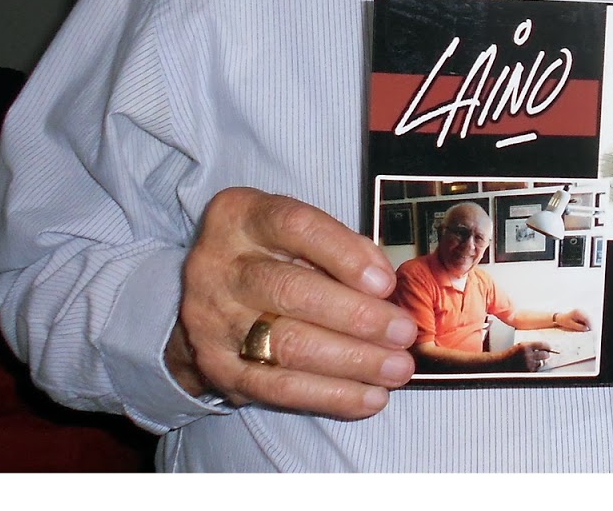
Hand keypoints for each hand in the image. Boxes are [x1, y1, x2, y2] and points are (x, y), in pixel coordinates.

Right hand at [169, 187, 416, 419]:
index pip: (296, 226)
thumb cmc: (271, 255)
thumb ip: (338, 247)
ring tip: (397, 368)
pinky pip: (278, 388)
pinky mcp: (217, 367)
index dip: (344, 254)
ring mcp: (212, 319)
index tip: (386, 283)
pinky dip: (330, 395)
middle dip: (357, 316)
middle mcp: (217, 265)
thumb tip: (384, 285)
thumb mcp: (296, 234)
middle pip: (291, 291)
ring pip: (288, 345)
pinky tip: (369, 397)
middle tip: (403, 333)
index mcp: (239, 215)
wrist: (209, 296)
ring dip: (352, 361)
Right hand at [508, 341, 555, 371]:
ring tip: (533, 361)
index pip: (541, 345)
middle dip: (546, 354)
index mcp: (525, 346)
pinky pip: (535, 369)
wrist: (500, 364)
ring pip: (540, 363)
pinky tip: (528, 366)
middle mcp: (527, 355)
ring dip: (539, 362)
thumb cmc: (510, 354)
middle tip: (546, 354)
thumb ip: (531, 346)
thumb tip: (544, 349)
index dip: (547, 346)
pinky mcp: (527, 372)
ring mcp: (528, 364)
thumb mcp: (520, 346)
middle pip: (544, 354)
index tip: (549, 348)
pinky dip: (534, 368)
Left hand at [553, 309, 590, 332]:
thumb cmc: (563, 321)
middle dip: (588, 324)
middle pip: (587, 318)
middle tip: (589, 330)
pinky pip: (583, 319)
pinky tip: (582, 327)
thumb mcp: (570, 325)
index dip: (589, 324)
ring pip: (586, 319)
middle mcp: (579, 311)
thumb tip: (586, 329)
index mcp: (577, 312)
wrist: (558, 318)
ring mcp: (579, 312)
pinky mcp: (578, 315)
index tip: (590, 329)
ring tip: (585, 330)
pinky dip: (583, 323)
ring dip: (586, 324)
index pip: (586, 318)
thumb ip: (578, 327)